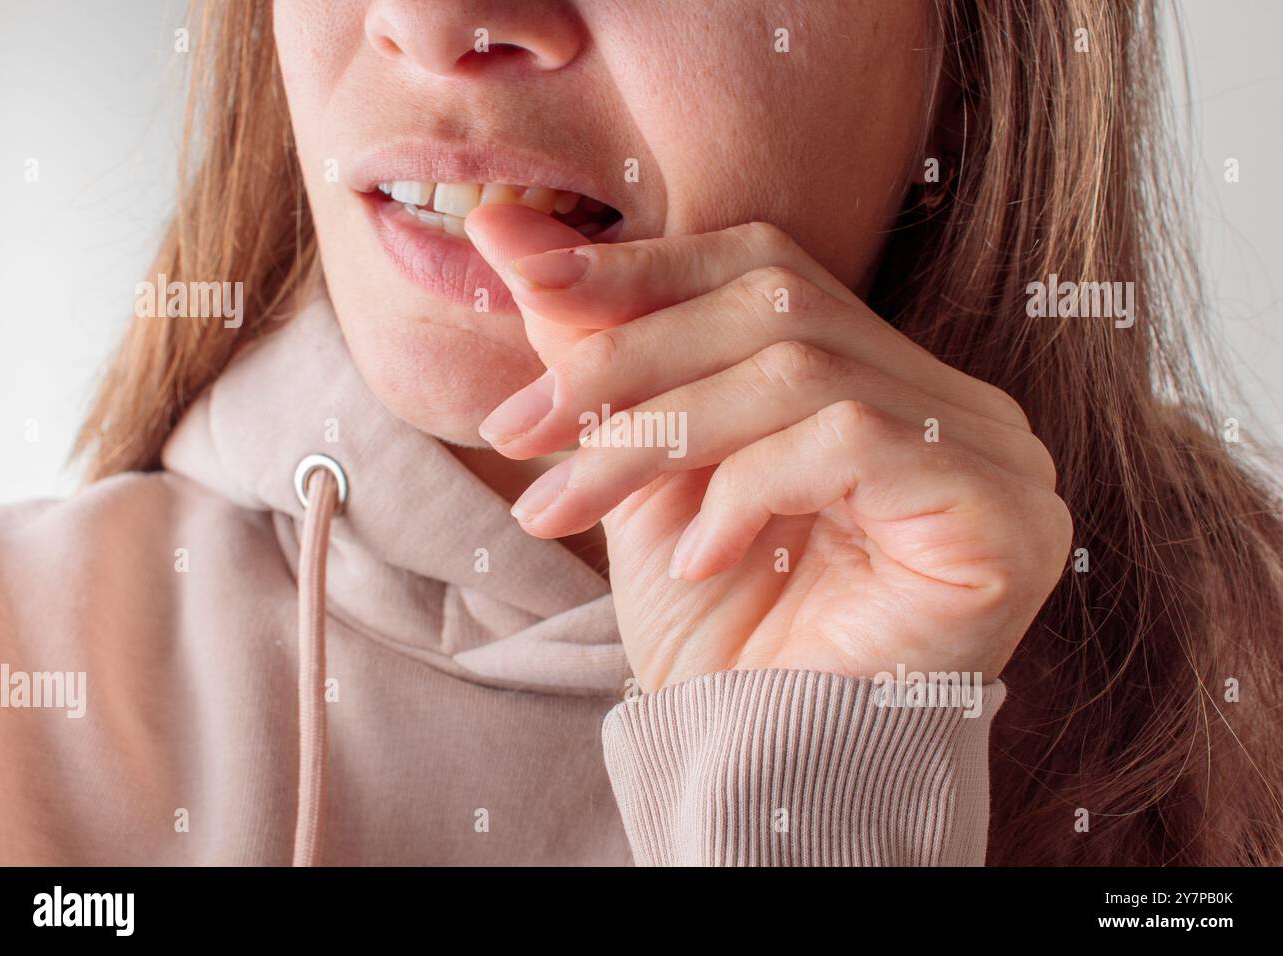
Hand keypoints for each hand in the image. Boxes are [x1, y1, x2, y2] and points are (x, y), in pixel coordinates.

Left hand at [465, 206, 1071, 692]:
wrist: (775, 766)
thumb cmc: (718, 628)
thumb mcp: (640, 472)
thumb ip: (594, 348)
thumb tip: (502, 225)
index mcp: (874, 374)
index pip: (764, 270)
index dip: (646, 265)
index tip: (526, 274)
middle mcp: (945, 396)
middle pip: (776, 307)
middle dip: (627, 362)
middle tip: (521, 430)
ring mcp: (987, 450)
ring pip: (797, 371)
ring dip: (656, 433)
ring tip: (569, 504)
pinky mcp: (998, 511)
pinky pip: (851, 442)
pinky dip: (746, 489)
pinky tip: (700, 556)